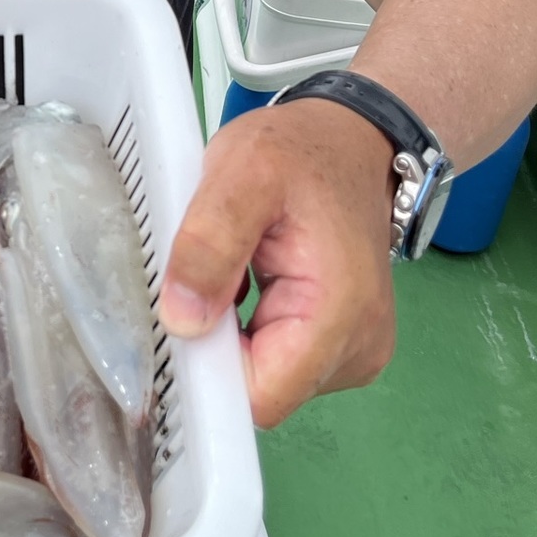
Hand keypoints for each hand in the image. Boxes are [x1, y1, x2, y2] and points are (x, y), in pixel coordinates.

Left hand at [157, 99, 396, 427]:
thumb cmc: (298, 152)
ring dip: (231, 337)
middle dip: (217, 346)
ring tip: (231, 273)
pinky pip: (275, 363)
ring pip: (263, 379)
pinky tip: (247, 285)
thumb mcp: (241, 173)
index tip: (177, 321)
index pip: (261, 396)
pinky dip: (248, 332)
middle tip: (203, 279)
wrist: (348, 141)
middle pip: (260, 391)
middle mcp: (359, 350)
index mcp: (340, 314)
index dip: (208, 370)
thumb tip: (183, 323)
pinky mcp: (342, 348)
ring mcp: (355, 353)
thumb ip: (210, 244)